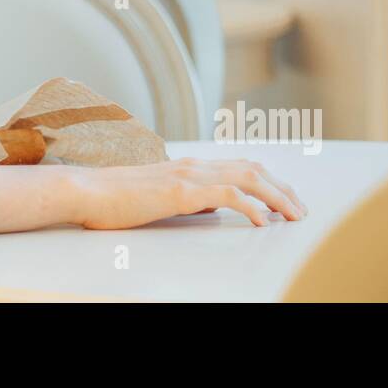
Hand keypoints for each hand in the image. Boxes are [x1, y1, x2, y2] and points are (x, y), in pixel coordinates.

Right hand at [69, 157, 307, 228]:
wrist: (87, 191)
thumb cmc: (115, 198)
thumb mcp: (158, 196)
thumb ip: (186, 197)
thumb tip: (210, 207)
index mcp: (189, 166)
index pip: (240, 166)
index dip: (269, 181)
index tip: (287, 200)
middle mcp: (194, 165)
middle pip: (252, 169)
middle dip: (282, 189)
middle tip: (301, 211)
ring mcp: (188, 176)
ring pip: (246, 178)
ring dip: (276, 197)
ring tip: (293, 216)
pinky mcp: (180, 192)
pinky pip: (226, 196)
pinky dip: (251, 207)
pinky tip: (263, 222)